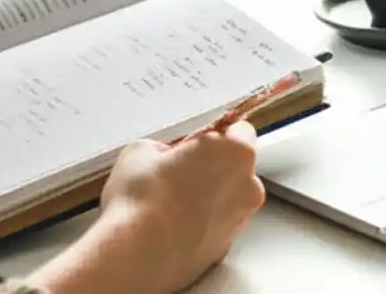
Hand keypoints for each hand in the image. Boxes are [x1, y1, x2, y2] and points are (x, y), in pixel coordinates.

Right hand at [28, 121, 265, 293]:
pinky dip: (200, 223)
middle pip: (236, 167)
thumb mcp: (140, 151)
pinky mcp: (224, 248)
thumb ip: (162, 147)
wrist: (137, 255)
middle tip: (177, 171)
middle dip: (212, 166)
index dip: (215, 133)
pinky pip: (216, 226)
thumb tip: (160, 156)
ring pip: (227, 198)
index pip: (241, 130)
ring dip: (207, 196)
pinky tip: (172, 224)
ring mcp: (239, 220)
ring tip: (169, 202)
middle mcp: (248, 187)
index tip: (196, 139)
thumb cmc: (142, 201)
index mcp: (237, 153)